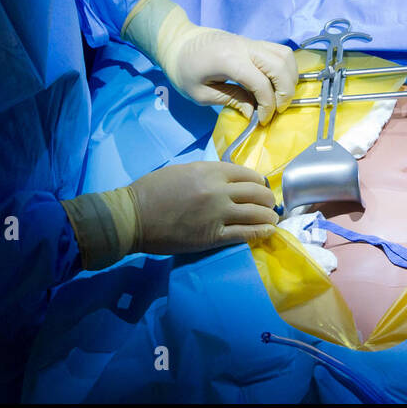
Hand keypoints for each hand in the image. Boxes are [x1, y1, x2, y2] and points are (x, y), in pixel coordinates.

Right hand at [130, 161, 278, 253]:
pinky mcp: (213, 237)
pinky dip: (260, 232)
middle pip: (256, 193)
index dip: (258, 181)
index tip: (261, 187)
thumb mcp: (183, 170)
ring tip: (273, 219)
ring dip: (268, 216)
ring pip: (255, 214)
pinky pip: (245, 234)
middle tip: (269, 204)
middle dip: (267, 199)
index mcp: (210, 170)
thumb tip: (227, 181)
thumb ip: (208, 173)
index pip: (246, 174)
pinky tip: (268, 232)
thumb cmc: (152, 190)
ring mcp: (218, 214)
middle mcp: (219, 190)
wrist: (133, 217)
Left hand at [160, 26, 296, 123]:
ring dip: (289, 78)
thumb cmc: (183, 70)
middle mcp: (244, 47)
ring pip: (285, 55)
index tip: (262, 120)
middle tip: (277, 110)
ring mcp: (251, 41)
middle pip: (280, 66)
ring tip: (280, 97)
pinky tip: (276, 83)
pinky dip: (285, 67)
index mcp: (228, 60)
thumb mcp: (200, 93)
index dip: (267, 106)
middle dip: (285, 92)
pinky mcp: (253, 42)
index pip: (261, 83)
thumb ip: (231, 101)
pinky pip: (279, 51)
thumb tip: (254, 112)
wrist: (177, 41)